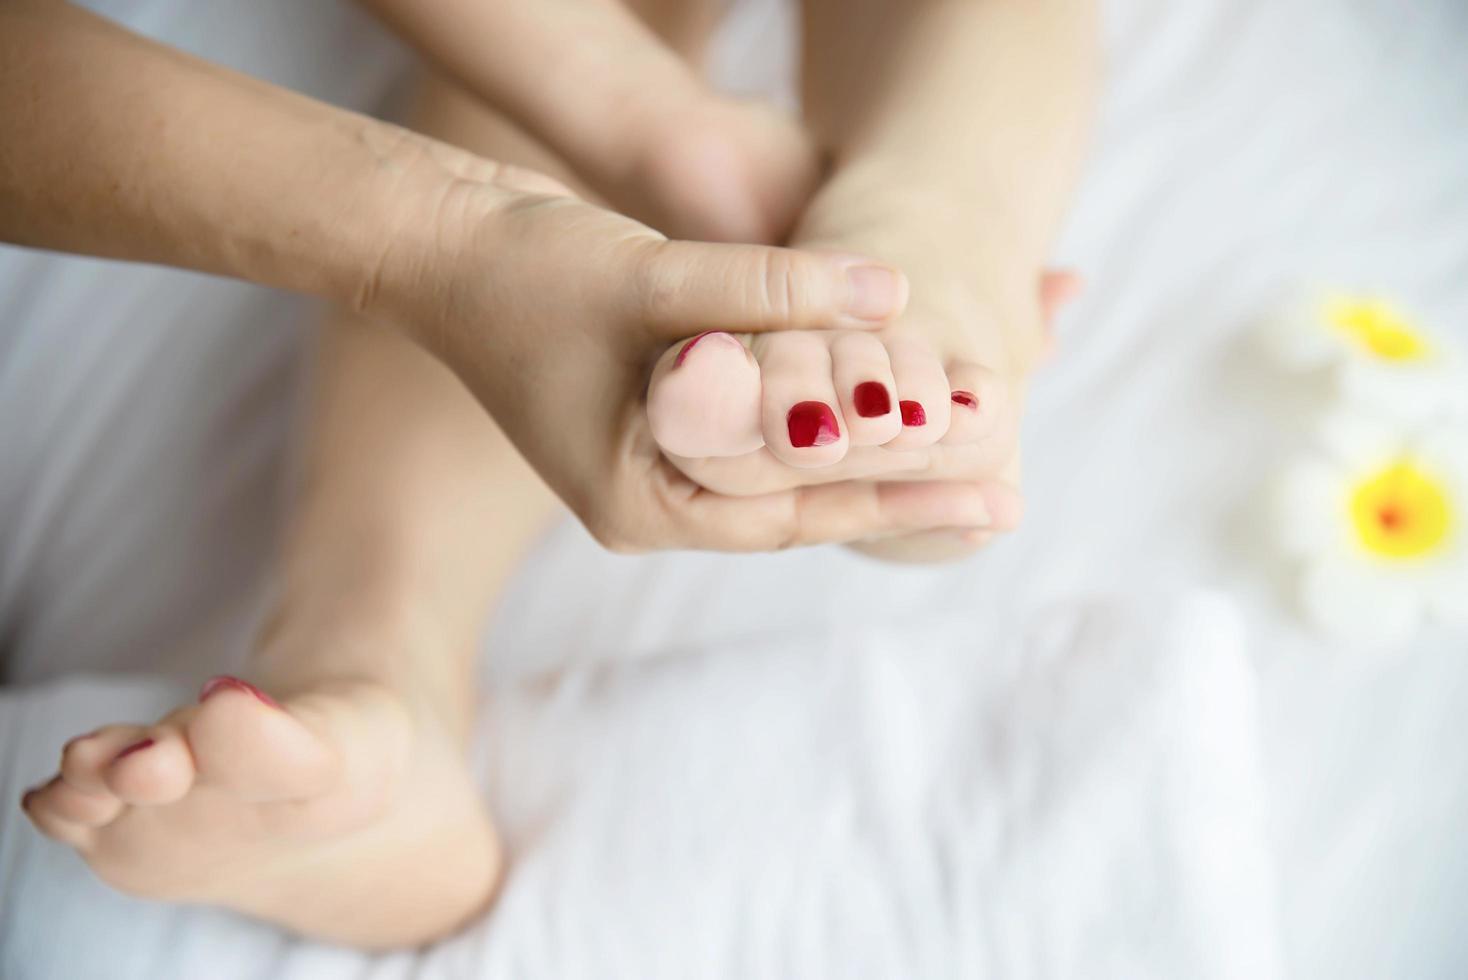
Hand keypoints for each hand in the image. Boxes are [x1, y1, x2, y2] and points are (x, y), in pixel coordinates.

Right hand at [371, 144, 1001, 551]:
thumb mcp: (652, 279)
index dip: (900, 500)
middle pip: (805, 506)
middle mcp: (657, 500)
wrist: (442, 249)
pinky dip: (833, 428)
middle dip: (907, 495)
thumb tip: (897, 296)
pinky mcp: (666, 427)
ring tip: (977, 462)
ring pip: (792, 478)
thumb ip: (775, 292)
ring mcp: (661, 468)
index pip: (797, 509)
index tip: (994, 498)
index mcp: (641, 500)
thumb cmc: (525, 274)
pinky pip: (769, 443)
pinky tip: (894, 422)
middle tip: (1012, 499)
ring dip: (880, 464)